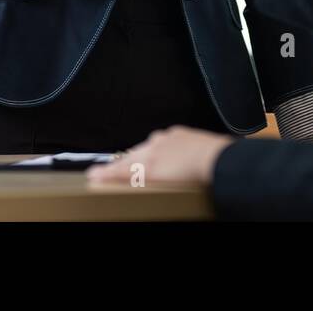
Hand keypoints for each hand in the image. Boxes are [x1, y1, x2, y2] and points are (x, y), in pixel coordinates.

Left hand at [85, 125, 234, 185]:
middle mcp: (160, 141)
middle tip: (108, 170)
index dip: (140, 154)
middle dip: (124, 160)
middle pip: (136, 152)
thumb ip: (195, 152)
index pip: (152, 145)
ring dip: (113, 168)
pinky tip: (96, 177)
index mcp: (174, 135)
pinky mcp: (148, 169)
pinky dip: (108, 174)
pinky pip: (123, 171)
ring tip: (98, 174)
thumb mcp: (204, 148)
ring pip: (127, 161)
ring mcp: (152, 154)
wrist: (215, 158)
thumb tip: (199, 159)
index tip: (134, 159)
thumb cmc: (216, 155)